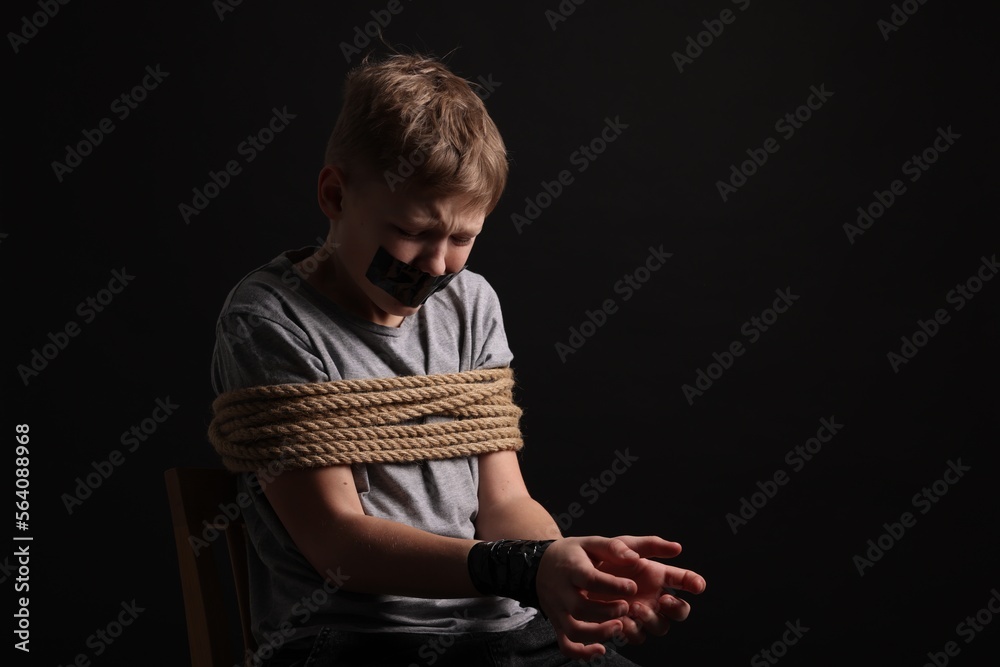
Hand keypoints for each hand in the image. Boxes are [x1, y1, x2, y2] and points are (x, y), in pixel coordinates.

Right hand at [535, 536, 650, 659]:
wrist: (542, 565)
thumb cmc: (573, 553)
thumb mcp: (591, 542)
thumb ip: (614, 547)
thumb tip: (634, 558)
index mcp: (571, 568)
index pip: (589, 579)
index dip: (612, 585)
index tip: (632, 586)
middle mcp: (561, 591)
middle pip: (580, 608)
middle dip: (607, 612)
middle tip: (626, 607)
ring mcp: (558, 610)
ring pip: (573, 630)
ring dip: (598, 633)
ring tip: (619, 626)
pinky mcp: (557, 623)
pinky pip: (565, 644)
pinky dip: (581, 652)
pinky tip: (601, 649)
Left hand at [590, 536, 706, 645]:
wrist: (568, 570)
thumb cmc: (601, 555)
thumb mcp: (623, 545)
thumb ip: (648, 545)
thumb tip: (677, 548)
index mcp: (655, 577)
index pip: (683, 583)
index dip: (693, 583)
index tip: (696, 584)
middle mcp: (649, 599)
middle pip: (676, 614)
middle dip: (676, 610)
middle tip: (662, 600)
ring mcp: (634, 615)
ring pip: (655, 629)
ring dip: (650, 622)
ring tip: (634, 608)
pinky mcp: (616, 627)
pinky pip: (631, 638)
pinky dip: (629, 634)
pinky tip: (618, 625)